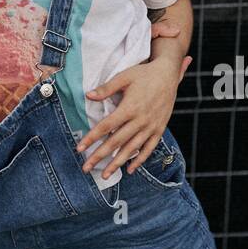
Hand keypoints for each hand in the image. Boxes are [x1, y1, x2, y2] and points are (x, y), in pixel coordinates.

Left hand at [77, 40, 192, 179]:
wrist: (168, 74)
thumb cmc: (144, 74)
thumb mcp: (124, 77)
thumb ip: (106, 88)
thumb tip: (88, 95)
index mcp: (129, 107)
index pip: (106, 126)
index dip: (92, 138)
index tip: (80, 148)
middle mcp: (140, 120)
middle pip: (116, 142)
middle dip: (100, 156)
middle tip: (86, 167)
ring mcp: (151, 126)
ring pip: (131, 149)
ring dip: (117, 163)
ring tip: (105, 174)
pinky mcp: (159, 129)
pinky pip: (148, 148)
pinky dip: (139, 160)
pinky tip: (129, 170)